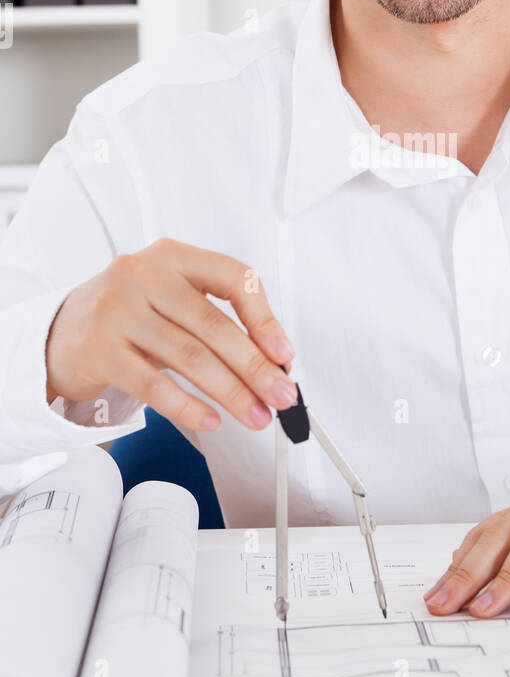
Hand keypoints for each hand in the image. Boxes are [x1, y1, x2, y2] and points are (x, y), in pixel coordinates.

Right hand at [45, 237, 297, 432]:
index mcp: (173, 256)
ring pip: (189, 357)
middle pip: (214, 325)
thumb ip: (214, 319)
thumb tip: (271, 363)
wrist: (57, 333)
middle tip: (281, 396)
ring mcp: (117, 310)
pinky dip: (187, 407)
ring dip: (230, 392)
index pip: (233, 277)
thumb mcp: (170, 300)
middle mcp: (144, 275)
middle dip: (255, 367)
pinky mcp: (98, 350)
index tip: (284, 355)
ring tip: (255, 415)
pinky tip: (211, 421)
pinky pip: (154, 385)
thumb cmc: (129, 316)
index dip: (264, 318)